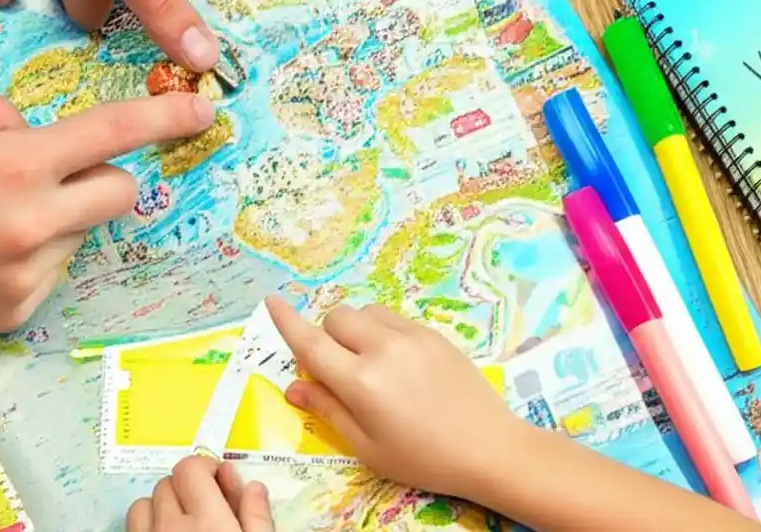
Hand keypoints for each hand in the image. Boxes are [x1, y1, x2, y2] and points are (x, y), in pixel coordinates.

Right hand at [0, 93, 212, 350]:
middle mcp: (32, 223)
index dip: (166, 117)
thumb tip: (34, 130)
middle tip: (50, 170)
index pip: (113, 133)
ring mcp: (28, 275)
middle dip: (104, 174)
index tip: (203, 110)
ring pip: (81, 232)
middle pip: (120, 191)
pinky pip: (51, 269)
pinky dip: (30, 253)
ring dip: (57, 216)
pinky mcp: (16, 312)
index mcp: (10, 163)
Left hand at [127, 456, 273, 530]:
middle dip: (188, 489)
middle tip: (207, 508)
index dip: (206, 470)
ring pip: (144, 504)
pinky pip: (131, 526)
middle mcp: (171, 527)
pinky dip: (147, 526)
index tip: (220, 484)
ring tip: (183, 524)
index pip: (191, 468)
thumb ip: (257, 519)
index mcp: (208, 522)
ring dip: (162, 507)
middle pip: (169, 482)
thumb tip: (253, 487)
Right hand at [265, 296, 519, 500]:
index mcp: (360, 381)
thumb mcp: (367, 446)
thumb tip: (293, 385)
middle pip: (336, 317)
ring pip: (365, 311)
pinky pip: (393, 318)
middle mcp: (382, 349)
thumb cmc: (422, 458)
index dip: (286, 321)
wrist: (490, 448)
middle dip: (327, 337)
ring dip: (355, 330)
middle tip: (339, 370)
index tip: (271, 302)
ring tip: (371, 364)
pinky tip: (398, 363)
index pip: (310, 341)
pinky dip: (381, 331)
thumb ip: (327, 409)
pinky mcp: (433, 333)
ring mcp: (411, 336)